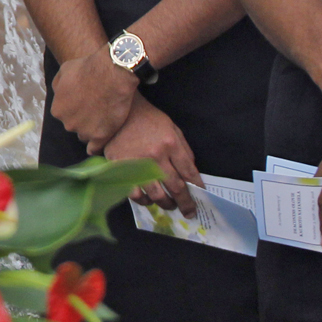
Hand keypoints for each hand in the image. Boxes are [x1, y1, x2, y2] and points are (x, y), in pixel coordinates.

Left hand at [49, 52, 138, 153]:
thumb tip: (58, 95)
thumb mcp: (64, 71)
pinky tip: (101, 140)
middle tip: (96, 108)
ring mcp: (84, 131)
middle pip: (75, 125)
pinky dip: (97, 146)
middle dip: (83, 119)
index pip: (64, 114)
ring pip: (86, 135)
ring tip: (104, 119)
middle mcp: (68, 123)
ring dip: (92, 129)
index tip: (85, 103)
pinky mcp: (101, 136)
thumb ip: (58, 86)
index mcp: (58, 110)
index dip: (75, 108)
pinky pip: (95, 148)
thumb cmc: (88, 69)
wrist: (112, 73)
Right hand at [102, 97, 203, 216]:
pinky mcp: (120, 167)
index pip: (189, 172)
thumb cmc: (149, 120)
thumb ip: (184, 150)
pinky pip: (134, 192)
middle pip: (175, 187)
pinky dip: (143, 200)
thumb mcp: (173, 129)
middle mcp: (155, 156)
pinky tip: (148, 199)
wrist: (120, 110)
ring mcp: (137, 164)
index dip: (198, 187)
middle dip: (185, 202)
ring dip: (166, 203)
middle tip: (188, 210)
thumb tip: (190, 174)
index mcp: (170, 144)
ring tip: (169, 204)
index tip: (201, 197)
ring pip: (156, 194)